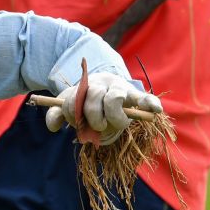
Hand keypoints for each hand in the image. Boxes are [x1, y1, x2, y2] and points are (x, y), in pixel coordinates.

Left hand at [45, 72, 162, 144]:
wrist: (106, 86)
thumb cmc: (86, 100)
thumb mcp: (69, 104)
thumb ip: (57, 113)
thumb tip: (53, 126)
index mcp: (86, 84)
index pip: (77, 96)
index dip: (72, 110)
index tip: (74, 122)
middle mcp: (104, 83)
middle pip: (93, 99)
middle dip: (91, 117)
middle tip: (95, 126)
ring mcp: (121, 89)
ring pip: (114, 101)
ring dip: (112, 119)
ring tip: (112, 124)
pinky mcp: (136, 97)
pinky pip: (145, 98)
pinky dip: (150, 103)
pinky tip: (155, 110)